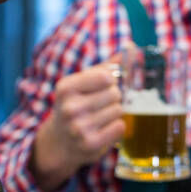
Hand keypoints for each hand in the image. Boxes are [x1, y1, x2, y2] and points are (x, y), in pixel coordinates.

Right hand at [29, 54, 124, 191]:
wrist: (59, 142)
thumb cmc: (75, 105)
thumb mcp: (81, 84)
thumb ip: (105, 66)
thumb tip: (131, 46)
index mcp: (66, 88)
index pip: (105, 76)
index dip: (110, 81)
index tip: (101, 87)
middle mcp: (69, 108)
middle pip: (115, 93)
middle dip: (113, 97)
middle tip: (100, 105)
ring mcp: (79, 128)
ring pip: (119, 110)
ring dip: (115, 113)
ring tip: (100, 117)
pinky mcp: (90, 144)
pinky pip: (120, 127)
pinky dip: (117, 127)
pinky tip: (104, 129)